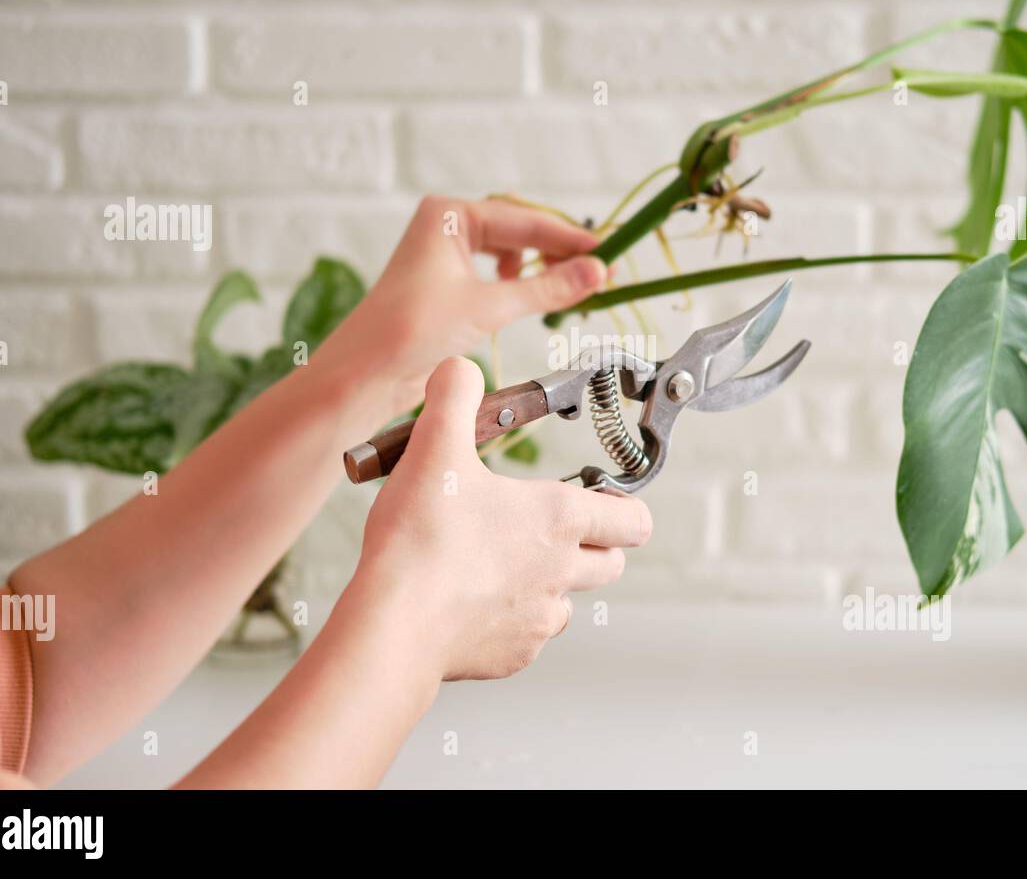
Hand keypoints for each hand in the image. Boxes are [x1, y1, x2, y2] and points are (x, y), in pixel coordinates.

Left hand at [314, 195, 606, 413]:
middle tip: (598, 272)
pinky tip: (530, 296)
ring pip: (509, 252)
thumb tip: (597, 273)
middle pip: (519, 231)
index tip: (607, 252)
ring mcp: (445, 255)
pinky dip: (520, 284)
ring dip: (540, 268)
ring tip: (570, 286)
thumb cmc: (413, 329)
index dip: (568, 238)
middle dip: (557, 252)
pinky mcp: (447, 285)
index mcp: (449, 214)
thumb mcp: (490, 306)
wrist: (367, 372)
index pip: (524, 220)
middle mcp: (445, 227)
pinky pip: (496, 275)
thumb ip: (548, 287)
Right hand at [356, 357, 651, 680]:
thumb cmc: (420, 541)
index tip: (599, 497)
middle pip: (612, 564)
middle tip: (552, 530)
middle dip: (595, 547)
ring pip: (568, 604)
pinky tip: (472, 603)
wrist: (393, 626)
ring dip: (549, 585)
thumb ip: (453, 397)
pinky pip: (528, 638)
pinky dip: (511, 621)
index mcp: (558, 519)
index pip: (633, 519)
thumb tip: (461, 368)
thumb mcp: (433, 449)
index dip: (625, 507)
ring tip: (502, 565)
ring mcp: (540, 620)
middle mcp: (562, 573)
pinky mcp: (512, 656)